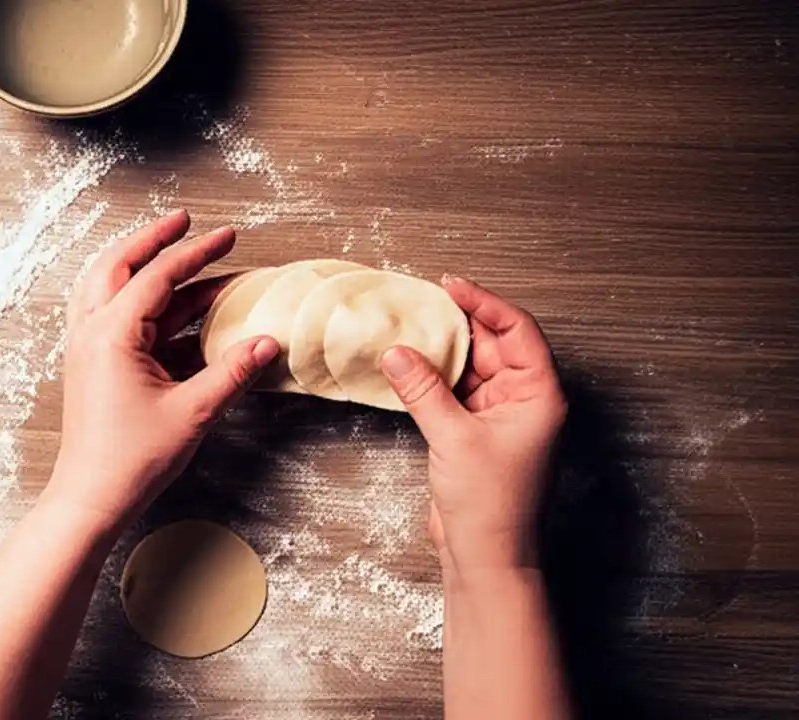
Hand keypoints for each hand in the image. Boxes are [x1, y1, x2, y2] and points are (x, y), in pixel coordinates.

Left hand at [45, 210, 278, 531]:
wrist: (91, 497)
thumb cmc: (132, 460)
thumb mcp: (193, 412)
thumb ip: (232, 372)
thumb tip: (267, 342)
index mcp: (112, 334)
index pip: (159, 276)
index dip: (197, 252)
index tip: (227, 236)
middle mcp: (91, 331)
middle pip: (119, 264)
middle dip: (155, 239)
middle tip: (187, 222)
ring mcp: (86, 346)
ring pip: (107, 284)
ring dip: (140, 262)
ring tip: (174, 250)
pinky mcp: (90, 363)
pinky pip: (109, 312)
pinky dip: (136, 297)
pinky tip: (167, 304)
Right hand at [379, 277, 566, 572]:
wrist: (486, 558)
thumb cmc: (491, 505)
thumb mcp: (453, 437)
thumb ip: (423, 389)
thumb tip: (397, 351)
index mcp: (539, 396)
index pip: (517, 331)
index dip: (485, 303)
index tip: (450, 286)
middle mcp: (523, 402)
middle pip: (492, 345)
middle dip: (458, 325)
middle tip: (420, 305)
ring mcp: (499, 418)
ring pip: (471, 369)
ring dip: (441, 353)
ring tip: (408, 331)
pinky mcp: (474, 434)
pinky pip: (454, 393)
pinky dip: (432, 379)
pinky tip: (407, 368)